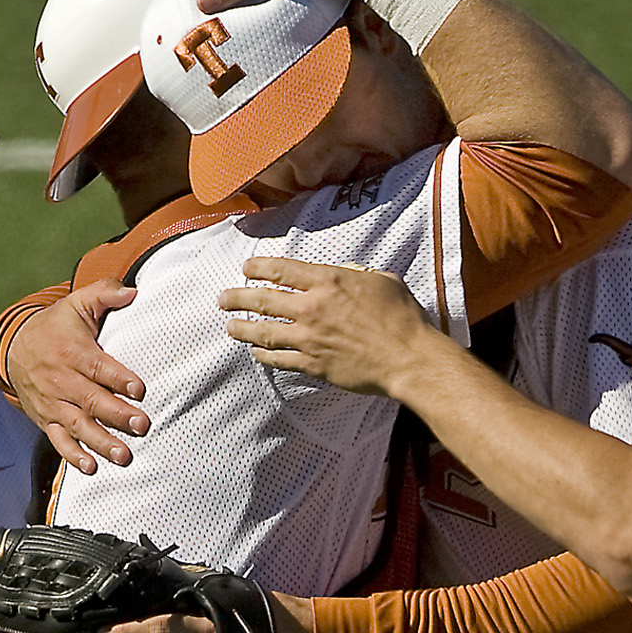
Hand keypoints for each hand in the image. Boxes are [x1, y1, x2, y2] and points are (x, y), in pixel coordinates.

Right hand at [7, 282, 148, 473]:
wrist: (13, 347)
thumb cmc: (57, 326)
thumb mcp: (77, 303)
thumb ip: (105, 293)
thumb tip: (134, 292)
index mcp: (71, 352)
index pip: (97, 366)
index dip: (118, 378)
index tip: (139, 390)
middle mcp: (60, 380)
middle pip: (91, 400)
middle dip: (117, 414)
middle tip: (142, 425)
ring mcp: (52, 402)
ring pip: (77, 425)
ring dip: (100, 441)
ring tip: (123, 455)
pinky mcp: (46, 419)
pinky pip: (59, 440)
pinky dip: (73, 455)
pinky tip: (91, 467)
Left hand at [221, 257, 440, 395]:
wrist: (408, 358)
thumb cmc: (402, 318)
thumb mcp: (381, 280)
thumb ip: (355, 273)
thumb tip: (342, 273)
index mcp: (327, 281)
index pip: (281, 270)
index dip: (259, 267)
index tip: (247, 268)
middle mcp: (311, 308)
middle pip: (262, 299)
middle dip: (238, 297)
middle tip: (223, 298)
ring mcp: (309, 338)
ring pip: (264, 332)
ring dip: (242, 328)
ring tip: (229, 326)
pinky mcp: (313, 365)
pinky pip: (279, 360)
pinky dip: (264, 356)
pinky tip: (255, 353)